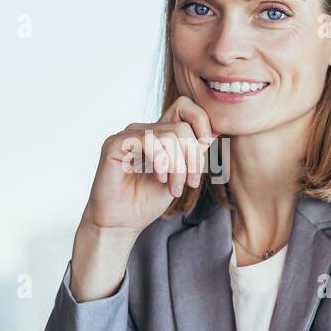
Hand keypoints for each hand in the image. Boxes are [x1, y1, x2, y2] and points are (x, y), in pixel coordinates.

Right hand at [69, 96, 217, 300]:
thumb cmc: (147, 201)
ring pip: (169, 136)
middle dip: (193, 158)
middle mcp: (143, 130)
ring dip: (179, 167)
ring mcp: (128, 136)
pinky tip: (160, 179)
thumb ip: (193, 154)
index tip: (207, 146)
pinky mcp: (115, 145)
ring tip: (175, 188)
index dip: (202, 121)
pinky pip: (148, 141)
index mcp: (159, 134)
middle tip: (191, 183)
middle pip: (182, 127)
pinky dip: (162, 162)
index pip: (184, 106)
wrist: (121, 223)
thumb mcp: (180, 175)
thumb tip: (216, 132)